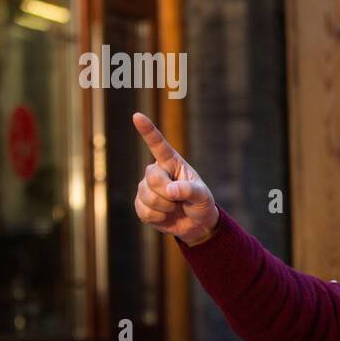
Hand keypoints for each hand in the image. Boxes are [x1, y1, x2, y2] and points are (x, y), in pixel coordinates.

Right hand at [132, 112, 218, 245]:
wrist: (195, 224)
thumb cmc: (200, 203)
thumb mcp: (202, 196)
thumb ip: (189, 190)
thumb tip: (170, 191)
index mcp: (172, 163)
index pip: (158, 145)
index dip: (148, 131)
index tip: (137, 116)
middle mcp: (156, 172)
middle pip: (153, 178)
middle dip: (167, 193)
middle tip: (179, 199)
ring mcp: (146, 188)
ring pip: (147, 196)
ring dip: (165, 207)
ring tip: (174, 207)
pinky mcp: (140, 204)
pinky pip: (144, 211)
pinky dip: (158, 218)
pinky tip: (165, 216)